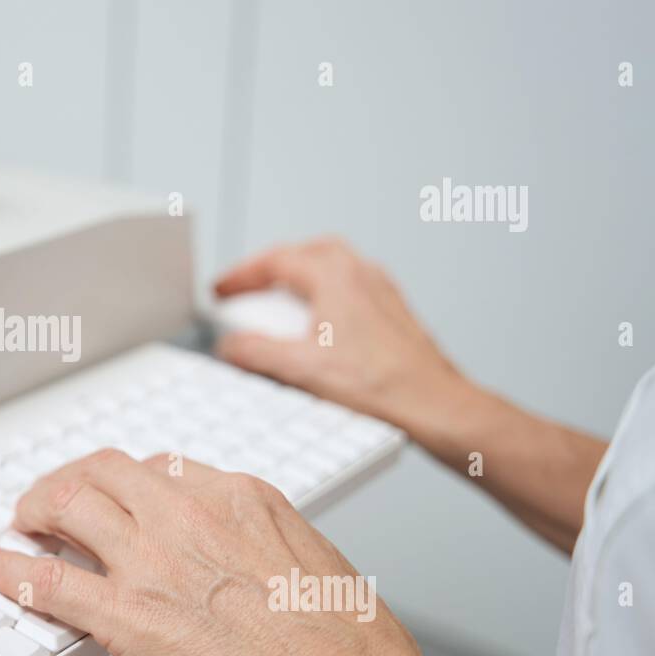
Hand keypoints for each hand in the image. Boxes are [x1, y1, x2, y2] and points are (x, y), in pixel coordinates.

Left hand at [0, 449, 508, 655]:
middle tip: (53, 500)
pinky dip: (10, 570)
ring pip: (68, 504)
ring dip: (35, 509)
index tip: (115, 494)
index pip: (162, 468)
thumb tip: (234, 553)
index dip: (126, 482)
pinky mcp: (128, 617)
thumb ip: (258, 544)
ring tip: (24, 521)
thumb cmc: (350, 651)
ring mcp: (155, 561)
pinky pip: (47, 581)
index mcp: (242, 497)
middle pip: (104, 470)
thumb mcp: (312, 564)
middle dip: (69, 479)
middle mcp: (192, 514)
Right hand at [214, 238, 463, 432]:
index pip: (277, 260)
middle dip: (272, 267)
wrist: (432, 403)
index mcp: (334, 277)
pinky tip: (321, 322)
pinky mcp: (393, 311)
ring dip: (301, 276)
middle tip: (250, 288)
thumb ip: (256, 352)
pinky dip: (326, 292)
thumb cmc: (380, 384)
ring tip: (281, 302)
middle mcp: (361, 274)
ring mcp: (381, 290)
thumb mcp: (300, 368)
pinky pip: (352, 285)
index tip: (222, 290)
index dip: (242, 274)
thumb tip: (232, 346)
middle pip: (306, 252)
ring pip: (333, 265)